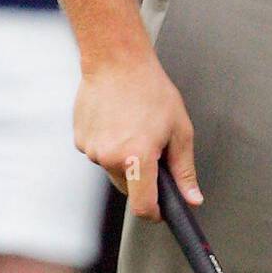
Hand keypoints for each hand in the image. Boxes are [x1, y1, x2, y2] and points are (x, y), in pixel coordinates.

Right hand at [75, 52, 201, 218]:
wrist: (117, 60)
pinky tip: (117, 120)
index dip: (156, 212)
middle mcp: (110, 158)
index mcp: (137, 157)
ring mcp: (91, 150)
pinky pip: (99, 153)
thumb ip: (184, 169)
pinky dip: (109, 144)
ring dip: (125, 157)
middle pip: (128, 187)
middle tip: (152, 143)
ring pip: (113, 169)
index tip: (162, 209)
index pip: (143, 207)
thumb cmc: (150, 88)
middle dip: (142, 174)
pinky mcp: (79, 140)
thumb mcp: (179, 128)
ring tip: (133, 124)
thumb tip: (192, 198)